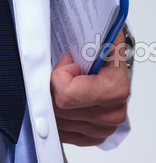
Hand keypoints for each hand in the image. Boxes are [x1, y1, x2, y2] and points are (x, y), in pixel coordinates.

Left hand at [50, 30, 130, 146]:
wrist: (110, 56)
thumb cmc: (101, 45)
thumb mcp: (96, 31)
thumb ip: (81, 38)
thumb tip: (64, 52)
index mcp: (115, 89)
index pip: (67, 95)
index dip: (58, 75)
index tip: (67, 61)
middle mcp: (112, 114)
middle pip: (59, 109)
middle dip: (52, 86)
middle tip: (61, 70)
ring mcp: (103, 128)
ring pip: (58, 121)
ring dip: (53, 100)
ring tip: (63, 83)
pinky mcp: (93, 136)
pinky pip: (63, 133)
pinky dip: (57, 116)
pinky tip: (61, 99)